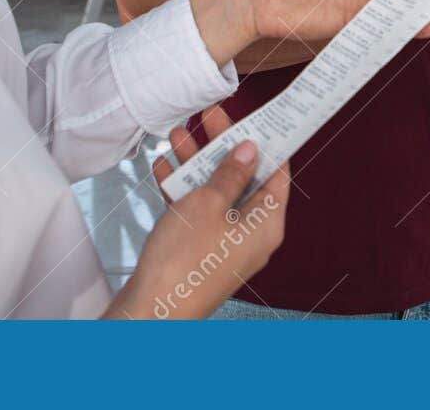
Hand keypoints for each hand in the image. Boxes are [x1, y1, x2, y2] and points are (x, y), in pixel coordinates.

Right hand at [105, 107, 286, 319]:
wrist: (152, 313)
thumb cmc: (184, 262)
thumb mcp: (208, 204)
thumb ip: (230, 174)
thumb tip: (249, 151)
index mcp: (267, 223)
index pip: (277, 173)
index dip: (267, 141)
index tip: (258, 116)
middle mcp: (252, 234)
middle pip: (244, 179)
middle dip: (222, 147)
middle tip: (208, 116)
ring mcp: (226, 244)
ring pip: (217, 193)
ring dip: (197, 164)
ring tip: (176, 135)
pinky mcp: (201, 252)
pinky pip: (198, 213)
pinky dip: (183, 190)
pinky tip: (163, 168)